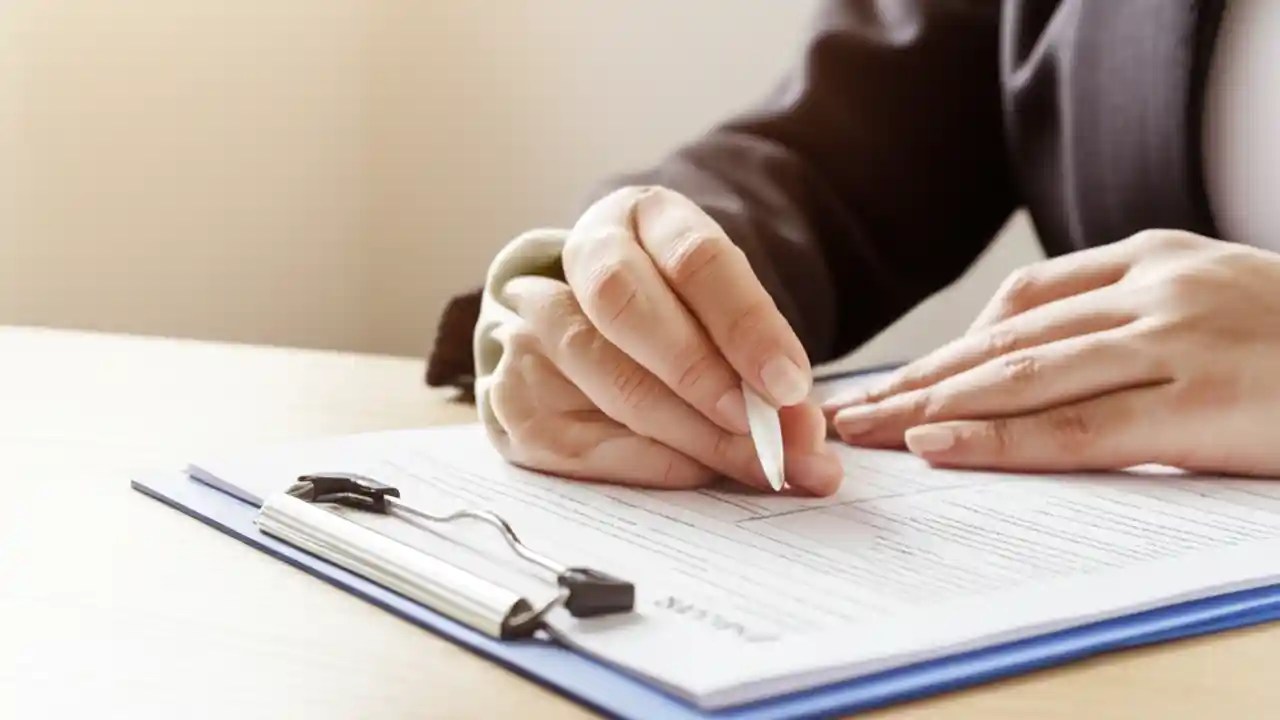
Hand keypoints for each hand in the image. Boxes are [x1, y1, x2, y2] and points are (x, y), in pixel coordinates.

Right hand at [487, 186, 842, 493]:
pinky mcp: (514, 387)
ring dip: (682, 429)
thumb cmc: (685, 315)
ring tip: (749, 463)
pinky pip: (573, 434)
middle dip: (698, 375)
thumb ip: (760, 363)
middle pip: (625, 306)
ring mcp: (534, 318)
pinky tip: (694, 470)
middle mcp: (582, 255)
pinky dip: (643, 460)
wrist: (610, 322)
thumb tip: (803, 436)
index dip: (744, 325)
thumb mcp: (729, 311)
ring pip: (597, 368)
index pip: (694, 258)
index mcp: (643, 216)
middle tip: (760, 429)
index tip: (788, 384)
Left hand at [824, 230, 1279, 475]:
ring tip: (870, 433)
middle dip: (920, 380)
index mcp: (1159, 258)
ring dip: (936, 408)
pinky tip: (942, 445)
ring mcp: (1181, 339)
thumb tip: (1025, 366)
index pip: (1024, 302)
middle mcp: (1158, 289)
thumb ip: (1129, 320)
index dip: (951, 347)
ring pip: (1025, 377)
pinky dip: (1002, 437)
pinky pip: (1079, 426)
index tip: (898, 382)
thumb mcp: (1216, 303)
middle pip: (1006, 338)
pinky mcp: (1204, 401)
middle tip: (851, 414)